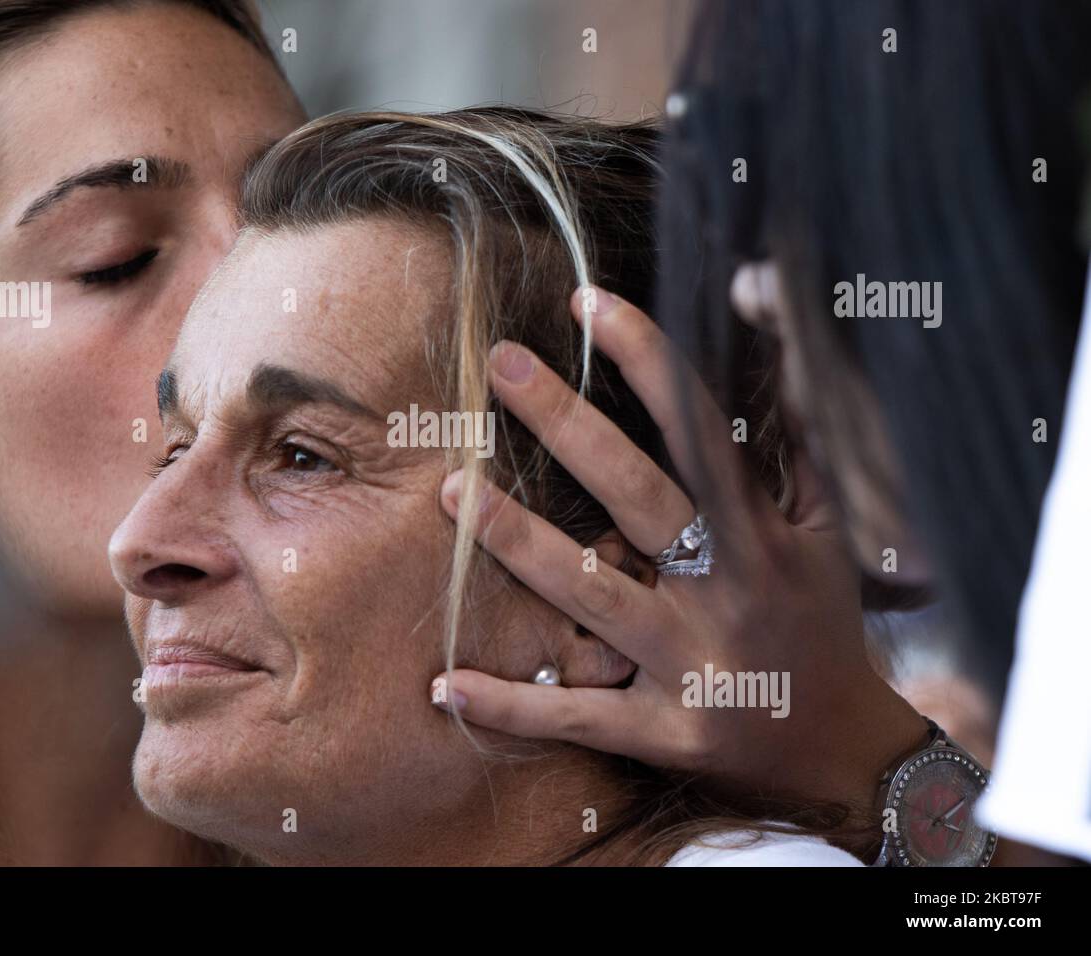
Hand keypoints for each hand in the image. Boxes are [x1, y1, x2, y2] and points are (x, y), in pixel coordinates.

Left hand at [432, 287, 927, 811]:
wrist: (844, 752)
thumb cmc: (820, 619)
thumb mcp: (828, 528)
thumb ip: (797, 437)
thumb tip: (762, 326)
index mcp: (764, 534)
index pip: (702, 430)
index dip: (649, 361)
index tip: (589, 303)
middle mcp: (728, 593)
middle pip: (637, 495)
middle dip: (568, 423)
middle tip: (500, 362)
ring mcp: (693, 668)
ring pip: (593, 597)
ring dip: (519, 544)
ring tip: (453, 490)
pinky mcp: (665, 735)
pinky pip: (576, 718)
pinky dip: (509, 705)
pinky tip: (441, 685)